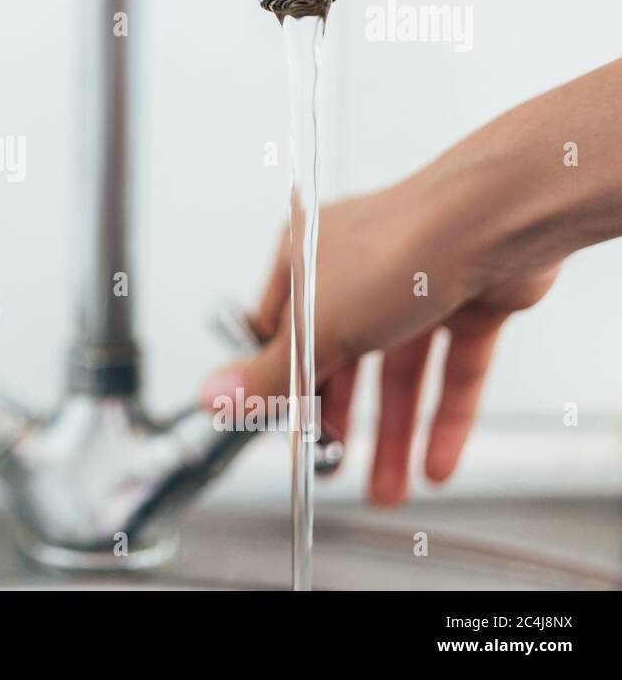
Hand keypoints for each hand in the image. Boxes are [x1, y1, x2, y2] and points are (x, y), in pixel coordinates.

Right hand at [201, 175, 559, 504]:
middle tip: (335, 467)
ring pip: (397, 374)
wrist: (496, 221)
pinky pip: (450, 372)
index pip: (279, 332)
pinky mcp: (468, 303)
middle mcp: (357, 269)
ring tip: (388, 488)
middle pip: (341, 359)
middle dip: (340, 423)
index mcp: (305, 256)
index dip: (280, 385)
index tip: (283, 430)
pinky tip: (434, 463)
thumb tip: (214, 396)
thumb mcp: (315, 324)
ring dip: (392, 434)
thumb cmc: (399, 246)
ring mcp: (415, 285)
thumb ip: (269, 372)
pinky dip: (443, 420)